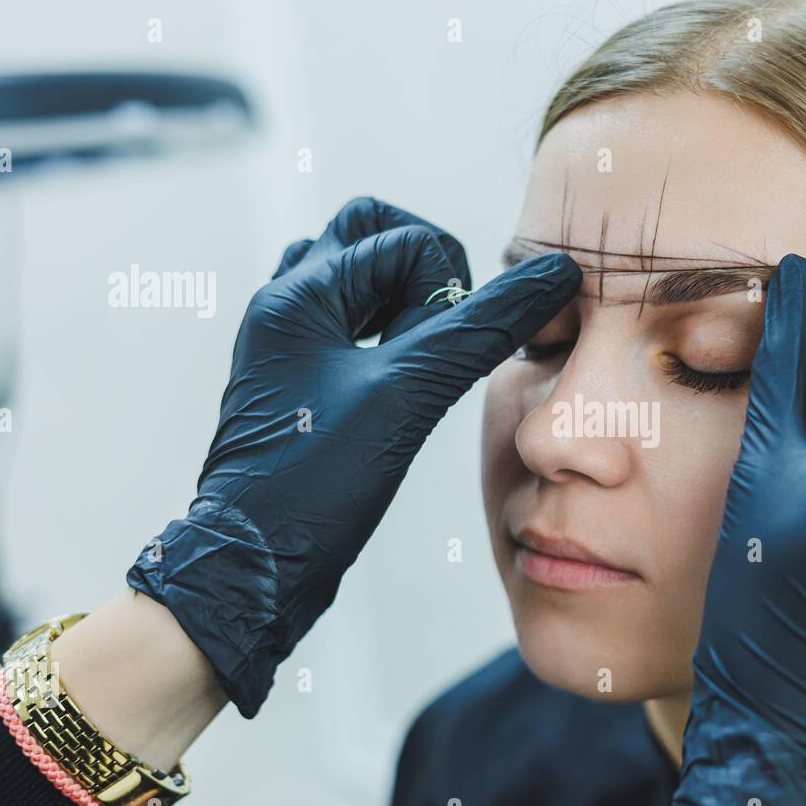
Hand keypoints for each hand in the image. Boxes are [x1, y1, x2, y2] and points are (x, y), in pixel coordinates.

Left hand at [127, 197, 580, 717]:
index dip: (448, 281)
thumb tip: (552, 274)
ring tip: (428, 355)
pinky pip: (349, 327)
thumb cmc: (314, 485)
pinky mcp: (297, 384)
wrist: (254, 569)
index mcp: (297, 295)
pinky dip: (389, 337)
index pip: (402, 239)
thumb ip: (481, 328)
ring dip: (406, 303)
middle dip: (423, 269)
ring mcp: (287, 346)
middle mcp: (284, 308)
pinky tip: (410, 382)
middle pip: (368, 236)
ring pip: (358, 282)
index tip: (454, 342)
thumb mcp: (409, 395)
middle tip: (447, 324)